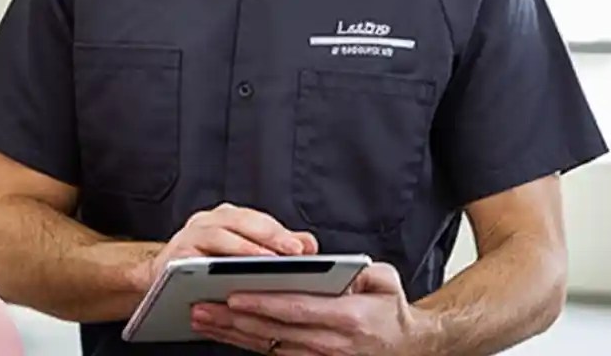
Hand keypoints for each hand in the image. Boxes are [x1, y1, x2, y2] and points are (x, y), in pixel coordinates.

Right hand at [143, 203, 318, 285]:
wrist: (161, 285)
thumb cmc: (207, 270)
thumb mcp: (243, 258)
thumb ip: (275, 248)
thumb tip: (309, 243)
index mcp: (227, 218)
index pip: (258, 219)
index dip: (280, 232)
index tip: (303, 248)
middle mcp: (207, 221)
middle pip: (241, 220)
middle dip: (268, 235)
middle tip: (292, 253)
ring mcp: (188, 236)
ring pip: (219, 233)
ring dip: (244, 248)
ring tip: (267, 261)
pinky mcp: (173, 256)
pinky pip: (194, 256)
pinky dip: (212, 263)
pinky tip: (229, 276)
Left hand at [189, 262, 433, 354]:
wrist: (411, 348)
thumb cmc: (393, 309)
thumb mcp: (385, 280)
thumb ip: (357, 270)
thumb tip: (325, 263)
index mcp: (348, 317)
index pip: (295, 309)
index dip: (261, 303)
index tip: (232, 293)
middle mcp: (331, 343)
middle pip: (272, 331)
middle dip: (232, 319)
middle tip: (199, 306)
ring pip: (267, 346)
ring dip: (231, 334)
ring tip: (201, 319)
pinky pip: (273, 354)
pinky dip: (246, 344)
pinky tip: (223, 332)